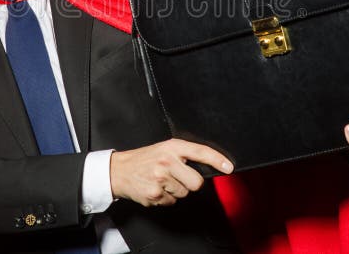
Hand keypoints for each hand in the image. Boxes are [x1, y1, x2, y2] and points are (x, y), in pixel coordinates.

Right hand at [110, 138, 232, 206]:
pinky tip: (155, 188)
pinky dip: (165, 198)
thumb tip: (208, 166)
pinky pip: (172, 202)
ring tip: (161, 181)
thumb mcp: (164, 149)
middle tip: (177, 177)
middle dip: (190, 183)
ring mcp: (161, 178)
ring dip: (175, 190)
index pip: (200, 152)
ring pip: (184, 194)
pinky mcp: (155, 194)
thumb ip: (184, 156)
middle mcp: (167, 161)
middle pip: (197, 182)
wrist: (119, 170)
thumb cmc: (145, 159)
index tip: (229, 167)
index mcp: (172, 147)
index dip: (217, 160)